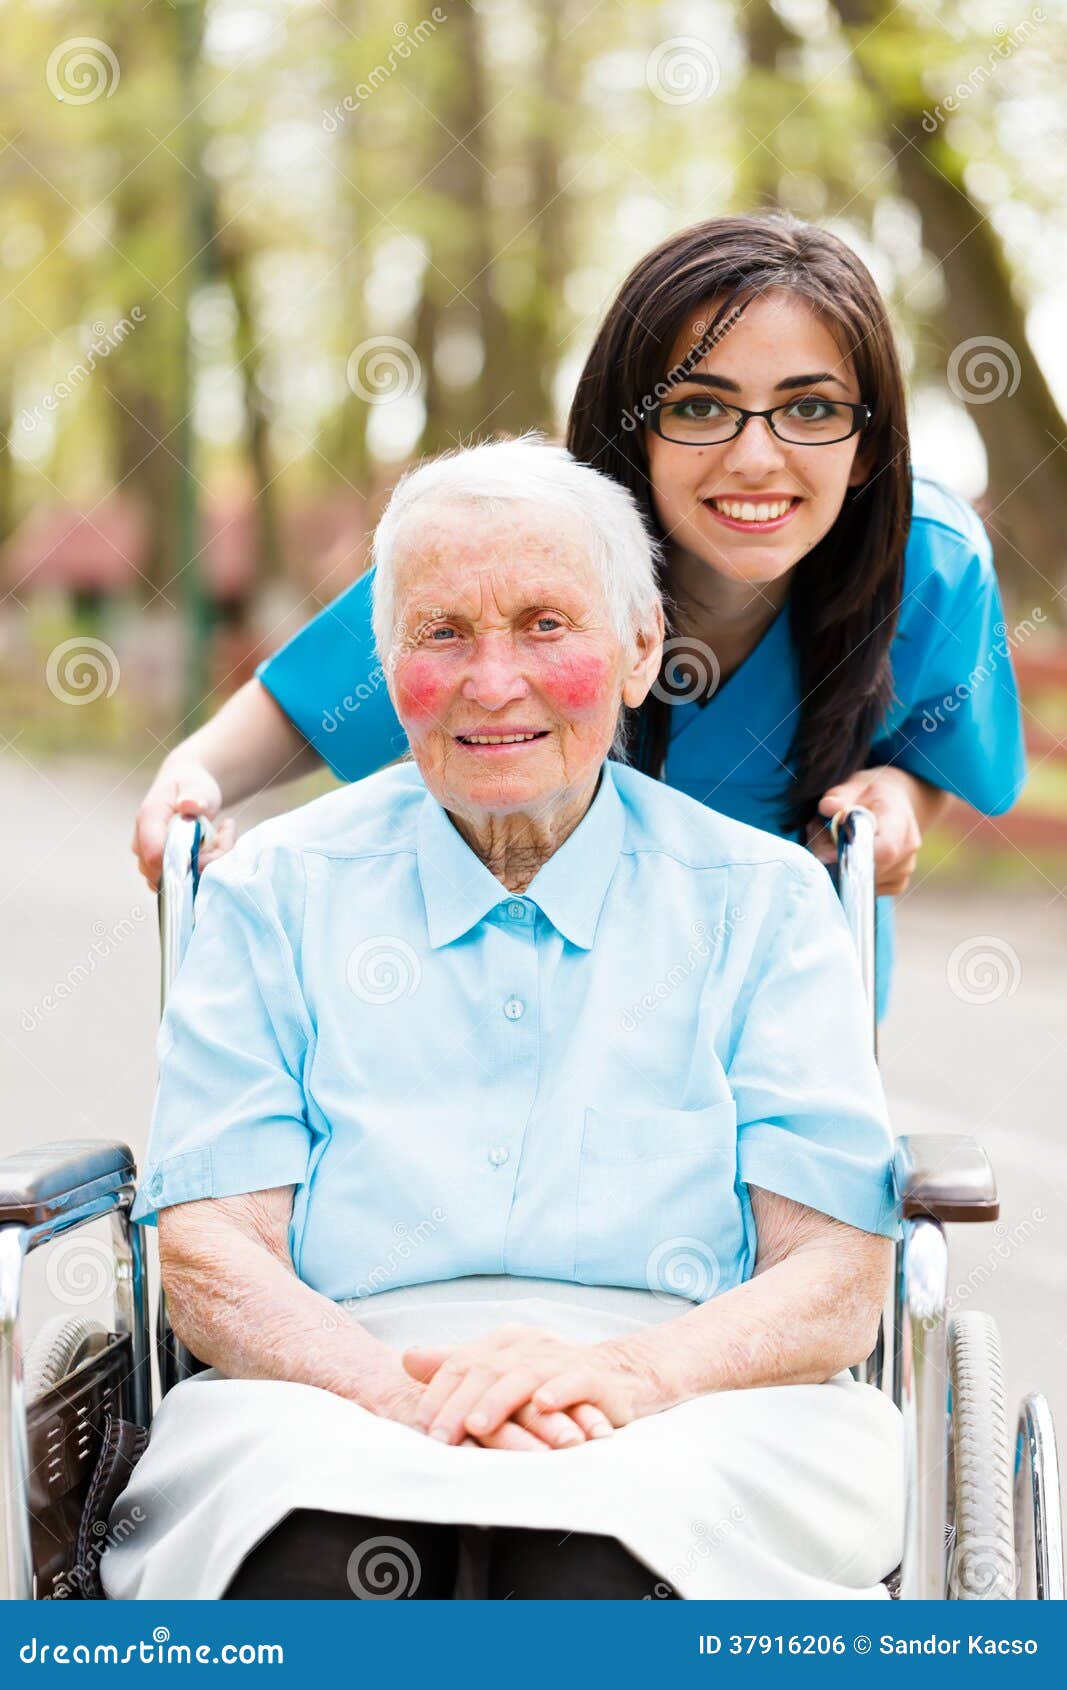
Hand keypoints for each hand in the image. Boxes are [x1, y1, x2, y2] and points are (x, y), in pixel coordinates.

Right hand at [132, 765, 235, 890]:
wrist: (185, 790)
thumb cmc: (190, 786)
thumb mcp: (197, 785)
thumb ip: (194, 795)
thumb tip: (188, 805)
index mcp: (148, 819)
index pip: (155, 854)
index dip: (184, 860)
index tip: (212, 843)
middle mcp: (143, 845)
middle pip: (171, 873)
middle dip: (207, 859)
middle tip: (225, 832)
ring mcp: (151, 862)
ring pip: (182, 881)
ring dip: (211, 862)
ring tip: (222, 833)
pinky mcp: (164, 872)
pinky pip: (187, 883)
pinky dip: (208, 868)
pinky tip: (217, 846)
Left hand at [402, 1323, 657, 1446]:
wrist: (618, 1375)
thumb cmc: (550, 1379)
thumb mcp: (500, 1370)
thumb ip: (455, 1365)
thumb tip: (406, 1358)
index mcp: (504, 1342)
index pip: (462, 1363)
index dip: (439, 1392)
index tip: (420, 1424)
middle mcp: (530, 1345)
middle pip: (488, 1371)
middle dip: (460, 1404)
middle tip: (439, 1435)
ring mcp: (562, 1359)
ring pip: (525, 1375)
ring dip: (500, 1400)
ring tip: (479, 1424)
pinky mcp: (594, 1377)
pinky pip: (575, 1381)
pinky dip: (558, 1391)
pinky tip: (543, 1405)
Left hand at [808, 766, 923, 895]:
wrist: (896, 802)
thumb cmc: (872, 792)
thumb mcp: (854, 785)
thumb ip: (839, 796)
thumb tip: (827, 808)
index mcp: (899, 819)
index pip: (885, 849)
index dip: (854, 855)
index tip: (829, 849)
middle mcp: (908, 846)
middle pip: (869, 869)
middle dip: (839, 860)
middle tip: (825, 841)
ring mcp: (906, 867)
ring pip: (865, 882)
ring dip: (845, 869)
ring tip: (841, 845)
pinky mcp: (899, 882)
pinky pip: (869, 889)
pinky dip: (855, 878)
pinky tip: (853, 858)